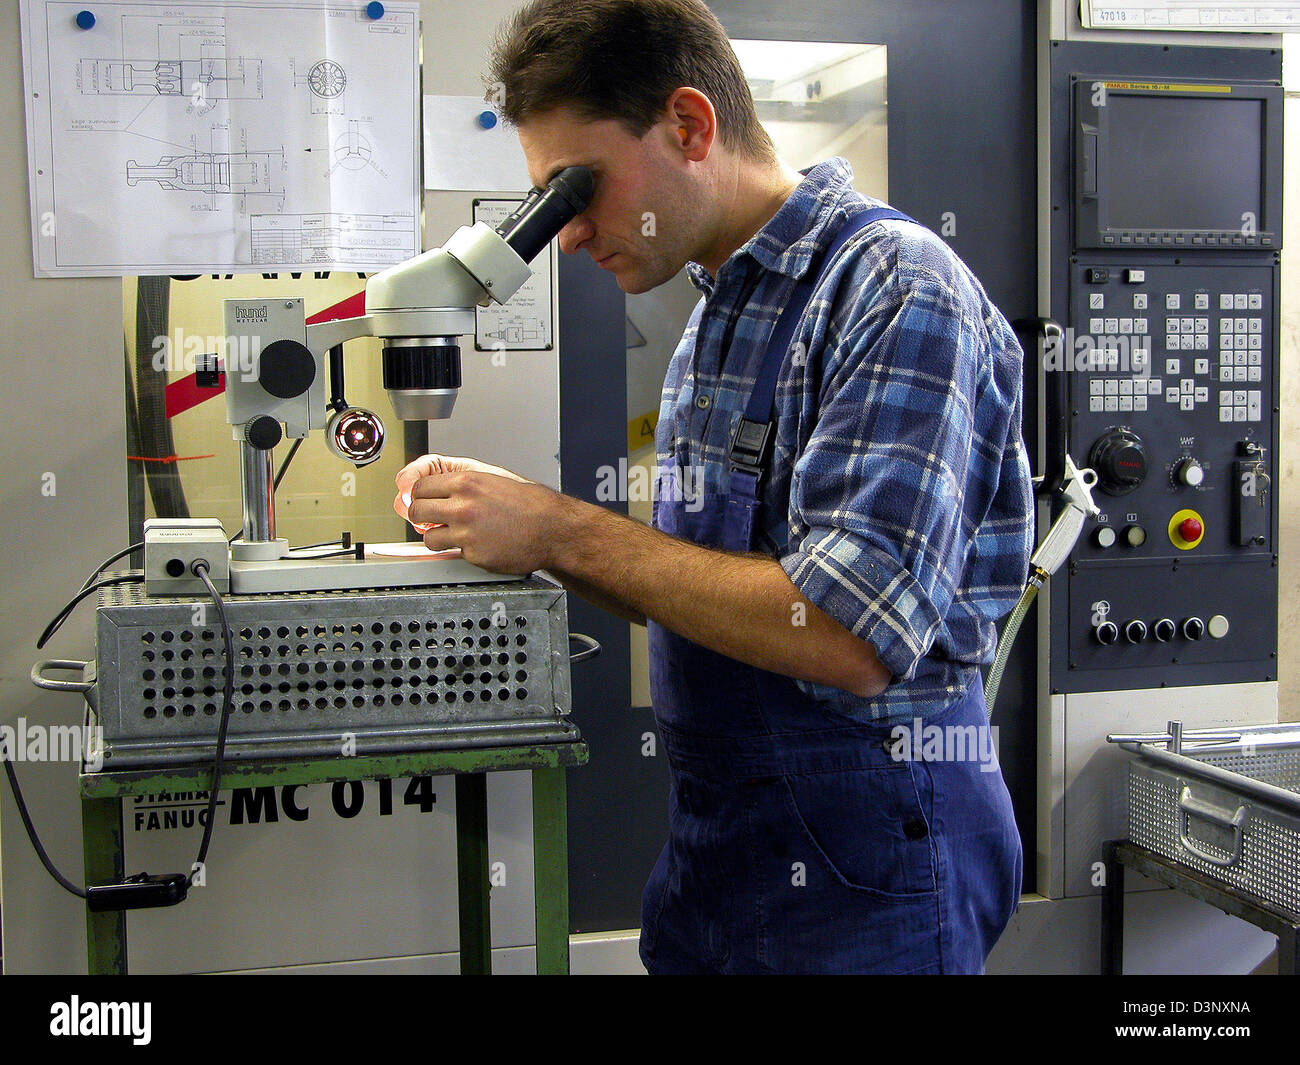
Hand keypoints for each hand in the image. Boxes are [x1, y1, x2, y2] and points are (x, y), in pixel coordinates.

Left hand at [398, 455, 568, 574]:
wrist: (553, 528)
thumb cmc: (529, 503)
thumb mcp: (492, 478)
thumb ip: (459, 482)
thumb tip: (430, 490)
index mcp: (466, 481)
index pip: (419, 486)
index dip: (420, 495)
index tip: (425, 501)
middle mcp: (463, 505)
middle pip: (416, 510)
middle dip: (421, 516)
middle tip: (433, 519)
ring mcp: (467, 531)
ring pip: (428, 537)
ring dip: (437, 537)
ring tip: (453, 535)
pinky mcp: (474, 554)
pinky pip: (452, 554)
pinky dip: (461, 551)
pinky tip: (478, 543)